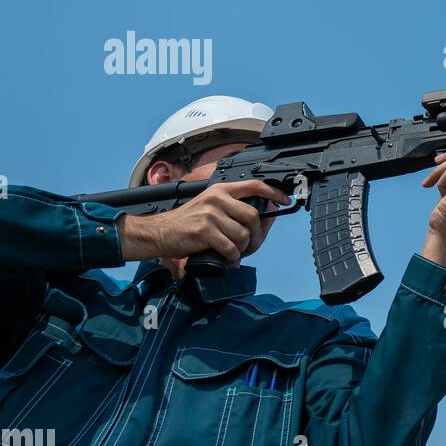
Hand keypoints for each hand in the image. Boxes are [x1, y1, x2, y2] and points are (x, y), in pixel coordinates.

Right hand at [118, 180, 290, 264]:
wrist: (160, 232)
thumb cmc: (188, 223)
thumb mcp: (211, 207)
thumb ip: (234, 208)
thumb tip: (266, 217)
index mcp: (221, 190)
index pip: (254, 185)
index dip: (273, 193)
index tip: (285, 201)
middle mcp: (217, 198)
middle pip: (253, 216)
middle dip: (256, 234)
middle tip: (250, 245)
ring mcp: (211, 214)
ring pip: (243, 234)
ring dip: (243, 249)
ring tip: (235, 253)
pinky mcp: (204, 230)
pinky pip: (231, 248)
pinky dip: (233, 258)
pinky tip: (228, 260)